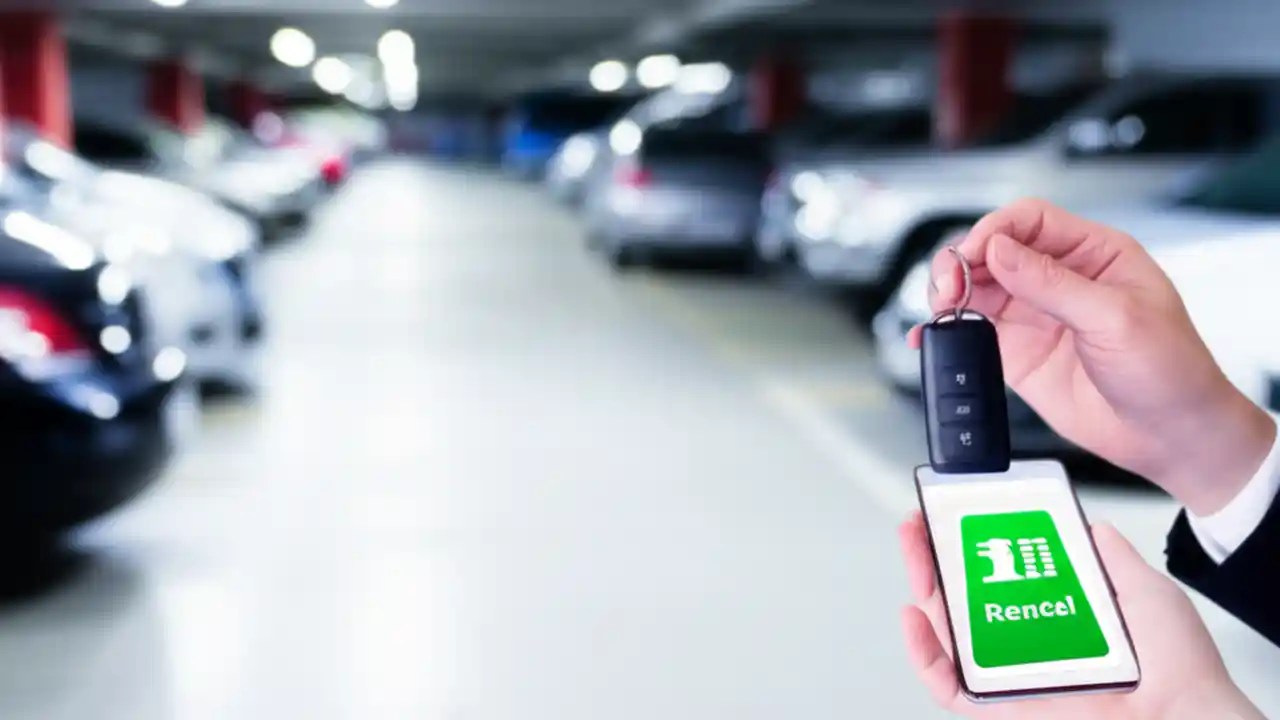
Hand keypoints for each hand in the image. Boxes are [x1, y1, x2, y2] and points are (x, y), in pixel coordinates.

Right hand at [898, 512, 1262, 719]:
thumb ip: (1112, 556)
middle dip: (931, 557)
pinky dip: (923, 656)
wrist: (1185, 714)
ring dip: (921, 592)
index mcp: (1054, 614)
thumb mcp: (1146, 590)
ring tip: (915, 556)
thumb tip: (1089, 524)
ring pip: (947, 634)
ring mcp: (1011, 674)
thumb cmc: (1179, 667)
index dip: (969, 545)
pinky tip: (916, 620)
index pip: (997, 575)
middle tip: (917, 526)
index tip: (951, 514)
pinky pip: (948, 687)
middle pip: (960, 598)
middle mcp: (1026, 644)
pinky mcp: (1002, 707)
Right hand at [908, 199, 1273, 515]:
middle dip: (962, 262)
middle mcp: (1060, 278)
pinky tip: (932, 335)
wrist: (1169, 435)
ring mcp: (1036, 315)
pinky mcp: (1017, 352)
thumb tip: (1000, 250)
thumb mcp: (1115, 319)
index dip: (994, 230)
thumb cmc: (1169, 371)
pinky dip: (946, 331)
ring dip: (949, 293)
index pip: (1030, 221)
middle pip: (994, 250)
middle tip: (948, 287)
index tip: (973, 255)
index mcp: (1094, 254)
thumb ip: (1052, 284)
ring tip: (939, 310)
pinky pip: (972, 331)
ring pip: (976, 287)